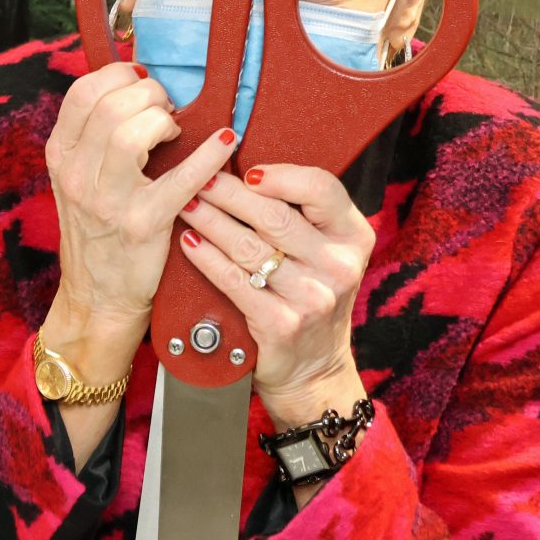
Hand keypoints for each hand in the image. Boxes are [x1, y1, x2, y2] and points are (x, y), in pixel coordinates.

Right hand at [41, 62, 238, 377]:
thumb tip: (138, 88)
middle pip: (111, 105)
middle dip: (150, 96)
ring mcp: (107, 200)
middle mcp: (77, 174)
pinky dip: (209, 154)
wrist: (98, 298)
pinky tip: (225, 142)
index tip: (143, 86)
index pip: (84, 92)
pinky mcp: (142, 224)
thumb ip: (95, 138)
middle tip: (167, 113)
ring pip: (131, 130)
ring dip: (165, 120)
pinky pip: (181, 177)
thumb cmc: (99, 233)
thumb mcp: (78, 181)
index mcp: (61, 156)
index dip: (120, 77)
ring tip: (177, 133)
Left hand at [177, 163, 373, 428]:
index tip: (249, 171)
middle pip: (275, 216)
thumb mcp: (328, 255)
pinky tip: (189, 243)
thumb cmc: (312, 297)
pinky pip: (234, 281)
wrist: (313, 369)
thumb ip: (306, 218)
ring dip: (210, 221)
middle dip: (229, 193)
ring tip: (186, 205)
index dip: (282, 175)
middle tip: (199, 178)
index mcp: (354, 238)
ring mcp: (311, 297)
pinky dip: (206, 258)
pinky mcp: (281, 323)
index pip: (322, 189)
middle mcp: (338, 266)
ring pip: (248, 246)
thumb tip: (252, 173)